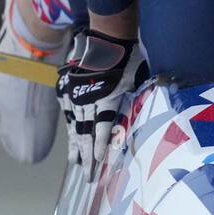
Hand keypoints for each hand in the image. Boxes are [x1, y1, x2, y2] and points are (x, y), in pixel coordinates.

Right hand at [56, 29, 146, 179]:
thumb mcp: (137, 80)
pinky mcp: (67, 90)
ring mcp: (74, 95)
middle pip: (85, 133)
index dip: (100, 148)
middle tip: (87, 176)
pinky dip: (70, 129)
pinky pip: (68, 114)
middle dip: (86, 156)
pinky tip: (71, 140)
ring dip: (75, 147)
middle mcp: (87, 100)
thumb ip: (136, 101)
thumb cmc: (126, 60)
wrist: (104, 39)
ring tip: (76, 164)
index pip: (102, 129)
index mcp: (106, 98)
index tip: (98, 164)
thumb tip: (146, 120)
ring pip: (74, 126)